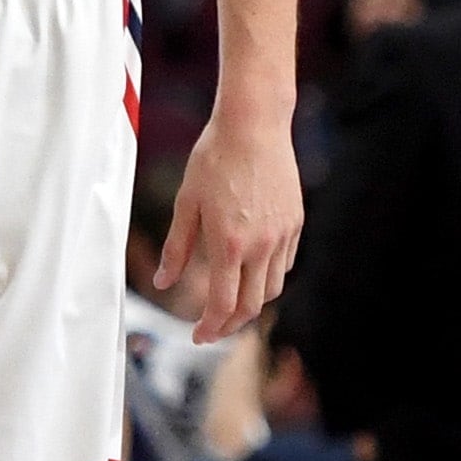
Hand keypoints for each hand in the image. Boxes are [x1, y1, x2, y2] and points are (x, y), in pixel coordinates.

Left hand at [153, 105, 301, 344]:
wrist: (254, 124)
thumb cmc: (214, 158)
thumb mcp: (186, 202)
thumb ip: (176, 248)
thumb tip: (164, 283)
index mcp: (228, 243)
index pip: (223, 304)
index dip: (210, 327)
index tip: (198, 336)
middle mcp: (260, 245)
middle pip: (251, 306)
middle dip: (230, 325)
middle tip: (212, 329)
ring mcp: (282, 235)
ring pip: (272, 288)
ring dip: (251, 303)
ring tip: (231, 303)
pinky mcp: (296, 222)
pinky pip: (285, 264)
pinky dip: (268, 277)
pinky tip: (251, 271)